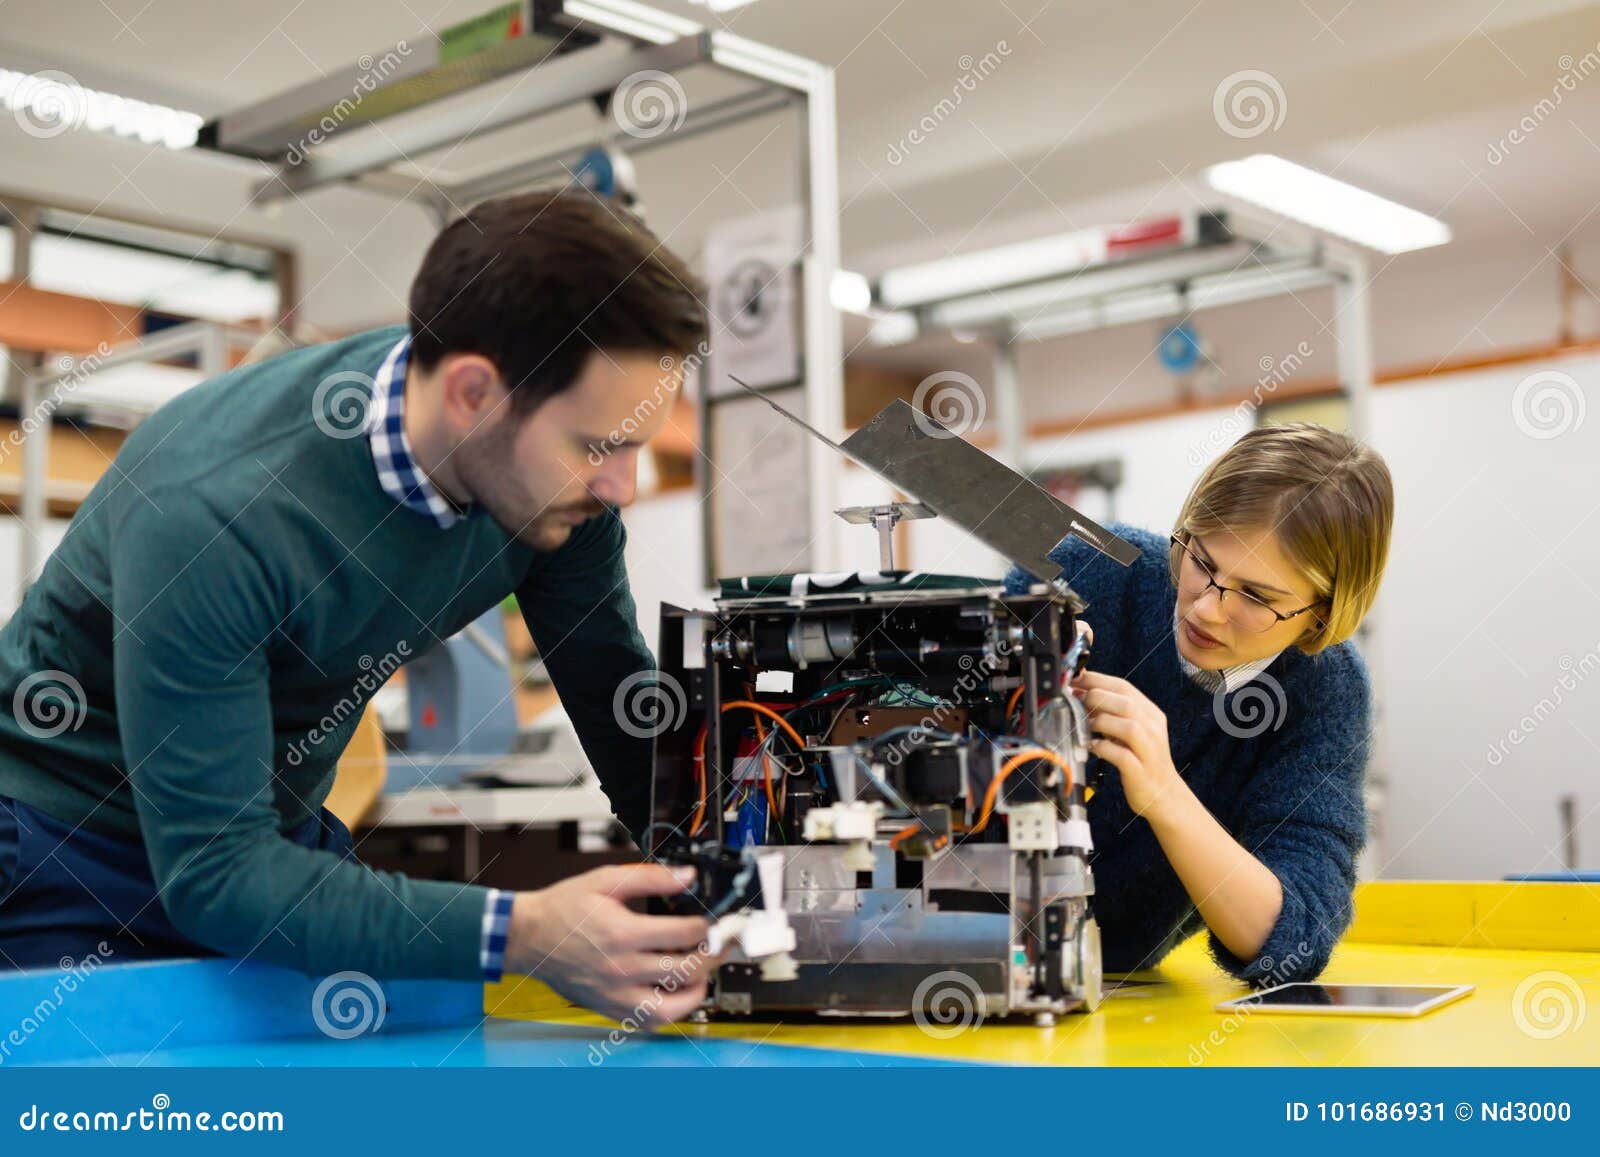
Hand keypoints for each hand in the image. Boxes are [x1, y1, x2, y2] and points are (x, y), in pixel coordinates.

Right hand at [505, 863, 713, 1023]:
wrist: (528, 937)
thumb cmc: (563, 908)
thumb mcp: (606, 880)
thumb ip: (652, 878)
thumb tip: (687, 876)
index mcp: (623, 933)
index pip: (685, 933)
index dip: (708, 925)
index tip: (715, 919)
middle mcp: (621, 968)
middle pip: (687, 970)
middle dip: (713, 955)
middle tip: (720, 944)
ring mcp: (616, 994)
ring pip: (673, 1007)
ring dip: (697, 990)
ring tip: (702, 972)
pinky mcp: (610, 1008)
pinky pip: (651, 1021)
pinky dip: (671, 1009)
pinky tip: (675, 990)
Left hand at [1070, 669, 1186, 822]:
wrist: (1164, 795)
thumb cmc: (1142, 760)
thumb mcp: (1130, 731)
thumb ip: (1112, 713)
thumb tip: (1081, 693)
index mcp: (1150, 714)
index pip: (1124, 687)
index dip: (1097, 680)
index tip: (1075, 678)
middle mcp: (1153, 728)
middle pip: (1127, 702)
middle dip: (1096, 698)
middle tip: (1076, 702)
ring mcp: (1149, 750)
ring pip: (1129, 726)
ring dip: (1101, 722)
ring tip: (1085, 725)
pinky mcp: (1141, 771)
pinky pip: (1122, 755)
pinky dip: (1103, 748)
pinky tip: (1092, 746)